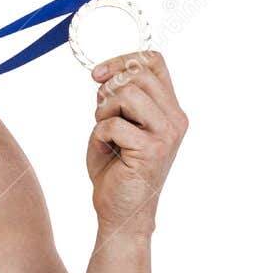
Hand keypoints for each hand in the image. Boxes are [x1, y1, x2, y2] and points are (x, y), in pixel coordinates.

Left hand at [87, 51, 187, 237]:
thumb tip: (107, 74)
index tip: (98, 75)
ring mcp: (166, 134)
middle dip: (108, 90)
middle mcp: (175, 119)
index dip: (122, 60)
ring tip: (105, 133)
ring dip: (103, 112)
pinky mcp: (151, 150)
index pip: (154, 62)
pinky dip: (98, 136)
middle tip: (101, 115)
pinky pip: (112, 125)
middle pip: (138, 74)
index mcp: (170, 110)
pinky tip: (105, 152)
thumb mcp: (118, 125)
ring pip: (127, 93)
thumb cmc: (117, 169)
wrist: (121, 212)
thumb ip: (119, 99)